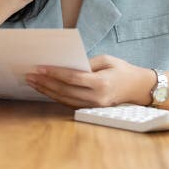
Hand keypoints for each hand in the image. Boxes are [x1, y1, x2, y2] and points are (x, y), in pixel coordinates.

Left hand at [25, 55, 152, 108]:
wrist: (138, 88)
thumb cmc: (122, 70)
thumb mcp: (106, 60)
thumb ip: (86, 63)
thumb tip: (64, 66)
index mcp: (102, 83)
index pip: (73, 78)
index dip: (54, 73)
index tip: (39, 67)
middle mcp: (97, 98)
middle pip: (65, 91)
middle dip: (45, 82)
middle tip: (29, 75)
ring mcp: (93, 106)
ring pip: (64, 99)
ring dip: (46, 91)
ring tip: (32, 82)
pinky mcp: (90, 109)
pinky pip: (69, 103)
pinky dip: (55, 96)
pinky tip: (45, 89)